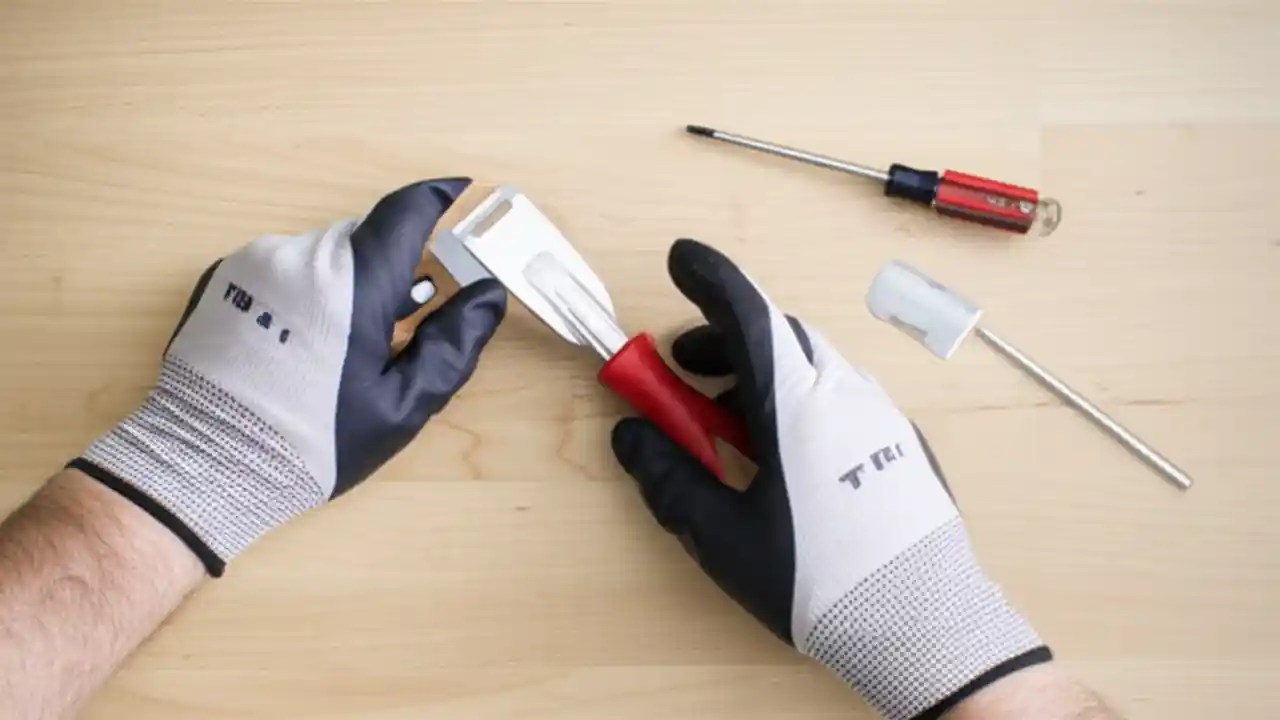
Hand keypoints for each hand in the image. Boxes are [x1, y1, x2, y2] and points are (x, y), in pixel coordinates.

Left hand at [71, 179, 506, 576]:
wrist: (203, 467)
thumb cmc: (312, 443)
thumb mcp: (401, 406)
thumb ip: (454, 343)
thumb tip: (487, 294)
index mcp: (351, 280)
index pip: (406, 210)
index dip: (439, 197)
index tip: (460, 192)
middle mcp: (299, 254)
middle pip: (365, 236)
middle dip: (393, 263)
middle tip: (408, 312)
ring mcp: (253, 263)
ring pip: (321, 252)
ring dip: (346, 279)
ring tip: (346, 341)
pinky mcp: (220, 280)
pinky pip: (281, 268)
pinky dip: (304, 290)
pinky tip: (300, 343)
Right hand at [611, 240, 1048, 719]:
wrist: (922, 624)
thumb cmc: (816, 579)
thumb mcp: (722, 536)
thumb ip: (669, 479)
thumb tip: (630, 435)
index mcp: (797, 403)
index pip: (747, 312)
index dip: (707, 279)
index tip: (679, 260)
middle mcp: (843, 392)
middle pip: (776, 336)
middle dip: (723, 340)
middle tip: (684, 373)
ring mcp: (880, 415)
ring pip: (811, 366)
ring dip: (761, 374)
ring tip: (729, 424)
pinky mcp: (901, 443)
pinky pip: (841, 396)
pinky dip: (800, 399)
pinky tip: (787, 455)